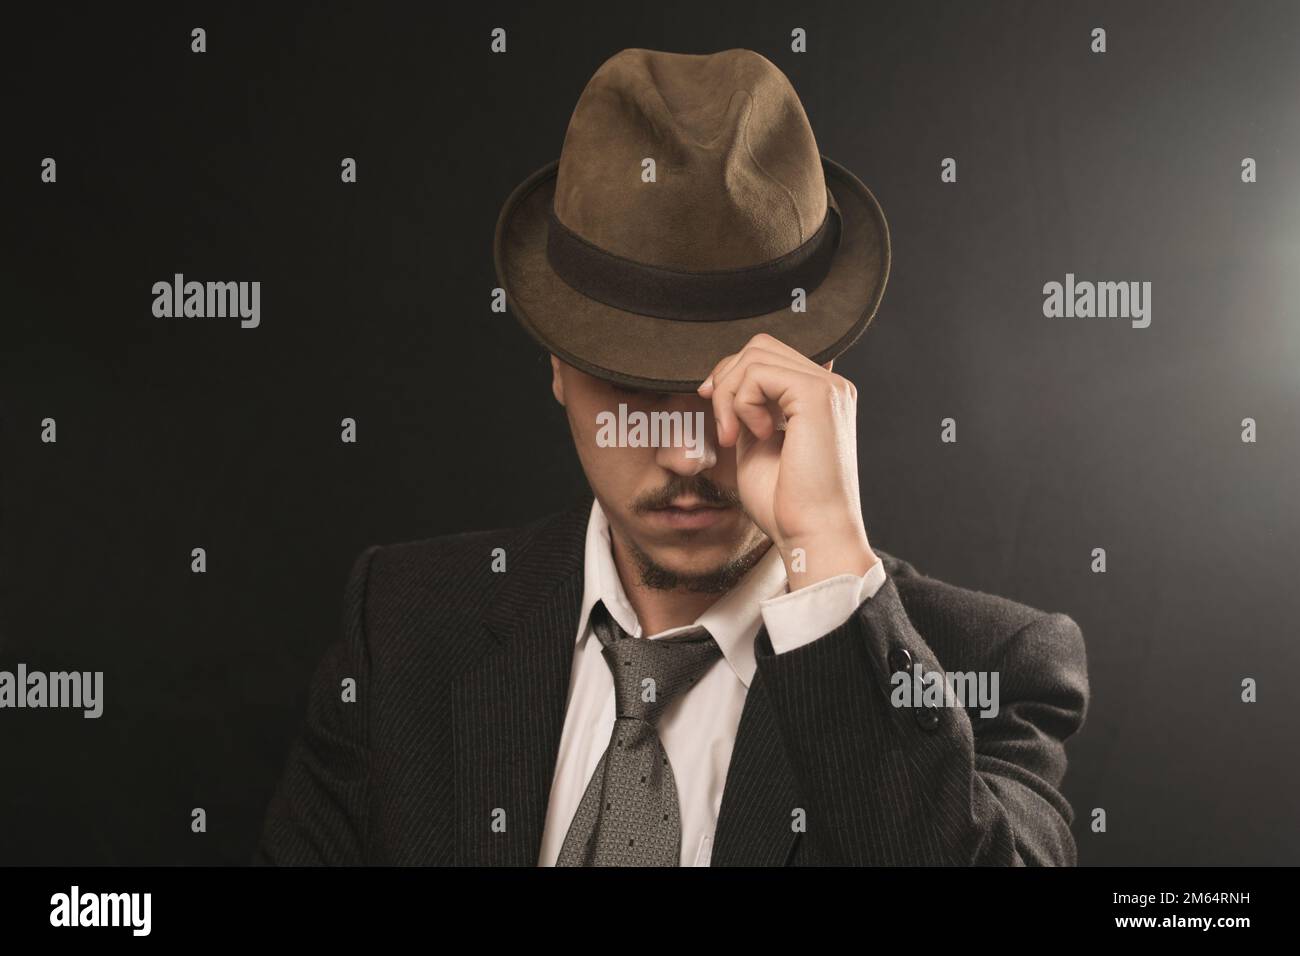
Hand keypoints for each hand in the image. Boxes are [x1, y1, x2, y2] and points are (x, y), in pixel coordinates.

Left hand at [697, 333, 878, 589]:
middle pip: (761, 345)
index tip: (712, 405)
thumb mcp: (756, 444)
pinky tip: (754, 435)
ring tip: (733, 436)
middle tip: (721, 424)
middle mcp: (830, 386)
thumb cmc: (785, 503)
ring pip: (756, 354)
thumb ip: (749, 409)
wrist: (810, 534)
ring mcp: (828, 387)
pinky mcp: (817, 395)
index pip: (769, 355)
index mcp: (820, 397)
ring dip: (729, 394)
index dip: (733, 374)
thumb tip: (727, 379)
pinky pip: (758, 373)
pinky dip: (741, 402)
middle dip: (726, 378)